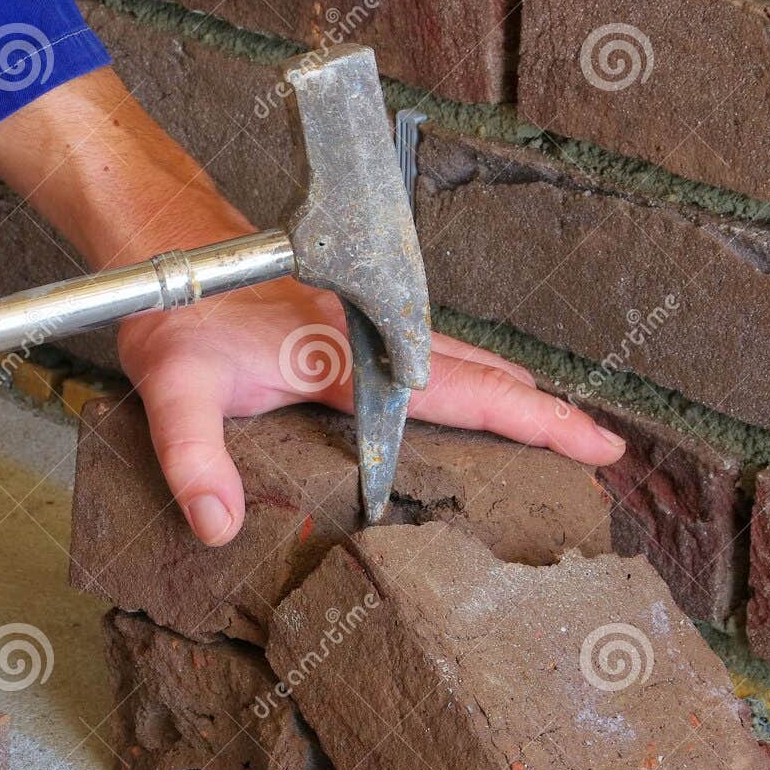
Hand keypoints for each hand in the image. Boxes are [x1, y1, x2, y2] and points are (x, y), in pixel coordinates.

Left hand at [116, 277, 626, 544]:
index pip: (461, 393)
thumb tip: (219, 526)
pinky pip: (428, 351)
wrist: (167, 243)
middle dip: (544, 412)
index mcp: (347, 358)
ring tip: (554, 423)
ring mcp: (361, 326)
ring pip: (457, 358)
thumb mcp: (172, 389)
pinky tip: (469, 390)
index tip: (592, 443)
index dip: (532, 421)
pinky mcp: (348, 324)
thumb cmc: (175, 314)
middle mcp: (368, 336)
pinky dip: (469, 374)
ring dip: (510, 391)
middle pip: (480, 373)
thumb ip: (194, 458)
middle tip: (602, 446)